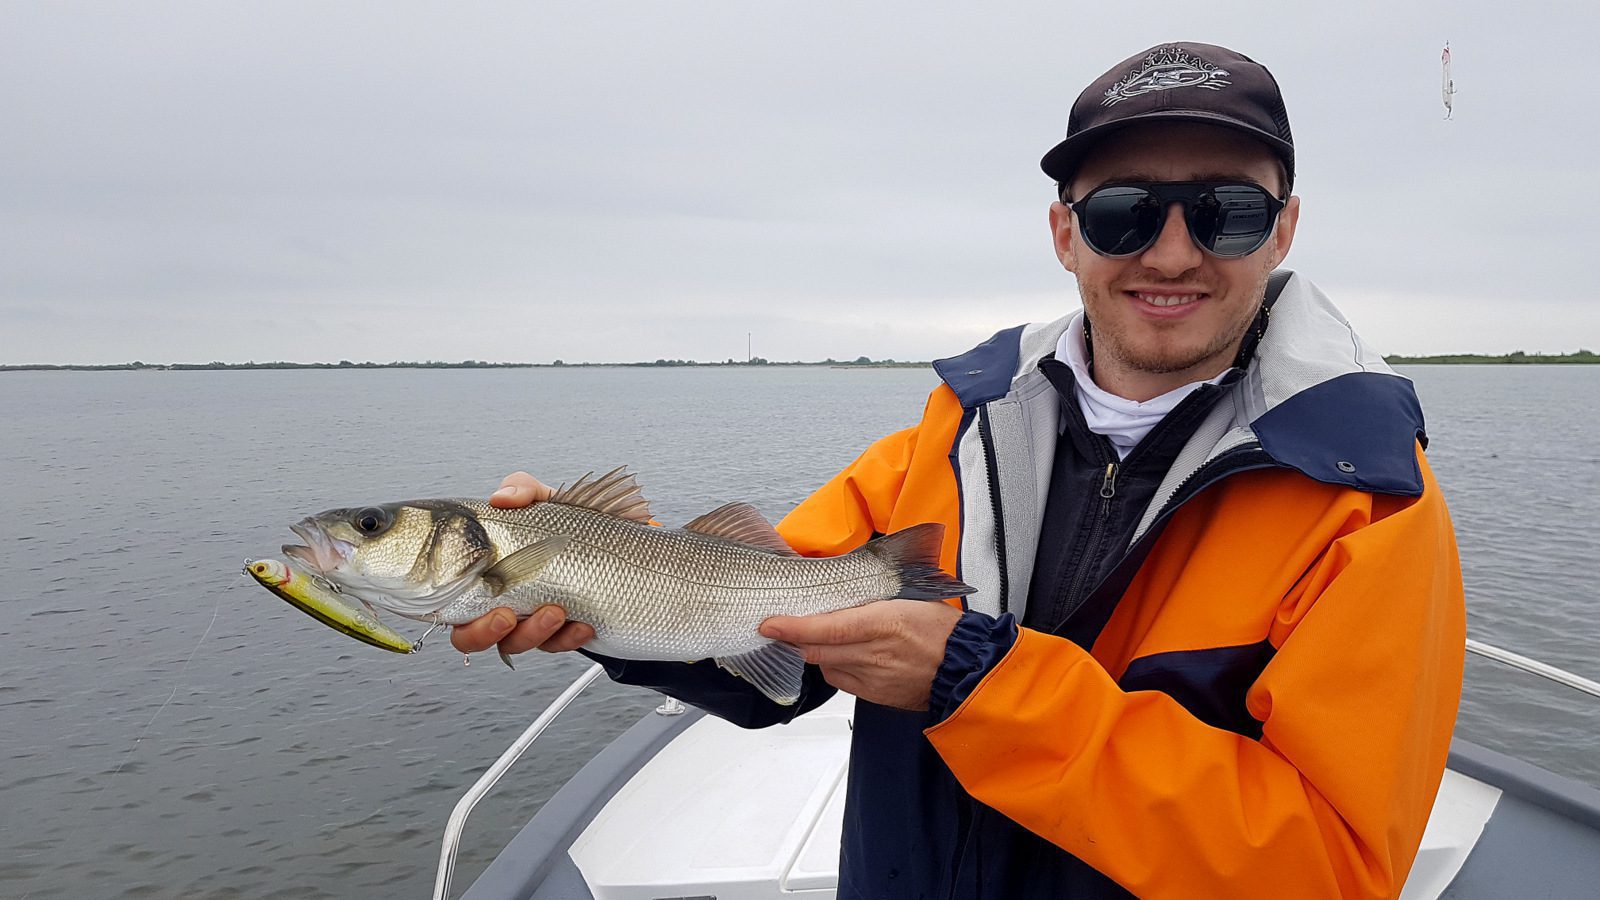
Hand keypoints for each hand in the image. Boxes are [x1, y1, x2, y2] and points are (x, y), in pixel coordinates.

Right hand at [453, 471, 587, 656]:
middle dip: (483, 633)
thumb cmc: (574, 523)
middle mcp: (501, 600)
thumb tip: (502, 498)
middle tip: (504, 615)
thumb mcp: (547, 499)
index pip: (451, 600)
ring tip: (556, 611)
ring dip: (532, 633)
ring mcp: (530, 619)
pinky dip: (568, 638)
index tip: (474, 596)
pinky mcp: (561, 633)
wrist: (621, 537)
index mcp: (486, 572)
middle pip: (470, 635)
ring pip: (515, 644)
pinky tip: (584, 624)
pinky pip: (557, 646)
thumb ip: (522, 490)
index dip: (449, 608)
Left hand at [759, 600, 961, 710]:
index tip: (770, 623)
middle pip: (818, 651)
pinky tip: (847, 655)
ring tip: (823, 637)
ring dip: (817, 652)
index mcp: (884, 622)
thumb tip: (834, 598)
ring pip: (826, 666)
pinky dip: (836, 666)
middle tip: (784, 626)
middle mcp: (875, 653)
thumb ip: (868, 602)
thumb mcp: (906, 600)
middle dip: (797, 640)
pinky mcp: (875, 696)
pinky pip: (841, 680)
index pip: (826, 628)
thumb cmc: (941, 629)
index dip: (793, 627)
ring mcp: (874, 679)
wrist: (966, 667)